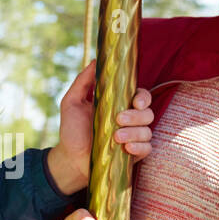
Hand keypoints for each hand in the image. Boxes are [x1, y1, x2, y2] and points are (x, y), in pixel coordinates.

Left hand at [47, 61, 154, 194]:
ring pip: (147, 130)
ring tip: (116, 137)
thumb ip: (82, 81)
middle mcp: (130, 119)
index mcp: (119, 105)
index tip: (136, 101)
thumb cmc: (72, 129)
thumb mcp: (72, 102)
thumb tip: (94, 61)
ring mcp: (133, 137)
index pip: (141, 96)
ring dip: (134, 132)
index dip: (143, 97)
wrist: (70, 158)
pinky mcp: (135, 154)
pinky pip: (147, 148)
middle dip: (136, 116)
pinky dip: (139, 147)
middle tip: (119, 119)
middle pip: (148, 112)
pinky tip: (127, 148)